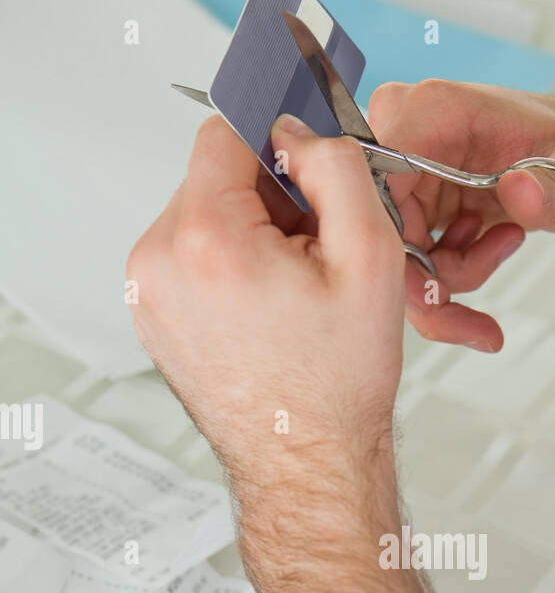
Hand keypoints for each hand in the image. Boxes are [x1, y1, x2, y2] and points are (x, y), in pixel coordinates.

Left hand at [126, 113, 405, 496]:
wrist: (308, 461)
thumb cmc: (337, 383)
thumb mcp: (369, 257)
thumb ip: (334, 167)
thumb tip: (298, 131)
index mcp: (207, 239)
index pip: (226, 134)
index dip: (278, 145)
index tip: (307, 175)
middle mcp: (159, 262)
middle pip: (213, 178)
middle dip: (266, 200)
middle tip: (311, 255)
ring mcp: (147, 294)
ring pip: (202, 217)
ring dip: (247, 234)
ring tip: (289, 291)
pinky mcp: (150, 316)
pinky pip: (190, 258)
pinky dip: (227, 267)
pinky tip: (264, 309)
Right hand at [368, 80, 554, 350]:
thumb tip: (519, 190)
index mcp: (432, 109)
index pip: (371, 185)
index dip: (396, 249)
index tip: (443, 290)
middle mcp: (402, 129)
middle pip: (377, 228)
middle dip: (431, 279)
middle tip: (487, 287)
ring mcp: (401, 164)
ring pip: (389, 251)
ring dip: (445, 278)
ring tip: (505, 246)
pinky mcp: (407, 194)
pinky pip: (403, 256)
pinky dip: (444, 277)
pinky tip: (490, 250)